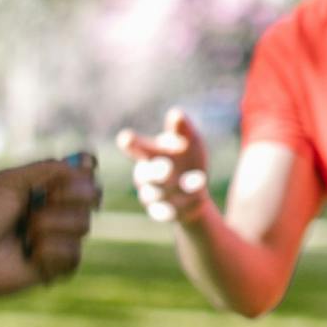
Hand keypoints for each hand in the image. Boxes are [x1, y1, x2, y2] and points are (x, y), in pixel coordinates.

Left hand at [0, 155, 94, 298]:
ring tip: (24, 234)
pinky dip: (46, 251)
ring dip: (47, 225)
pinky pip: (73, 253)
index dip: (82, 172)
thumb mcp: (9, 181)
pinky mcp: (60, 266)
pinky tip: (27, 254)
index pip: (86, 171)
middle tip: (33, 205)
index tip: (60, 176)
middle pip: (93, 193)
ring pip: (83, 224)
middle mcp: (60, 209)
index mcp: (48, 185)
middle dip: (63, 196)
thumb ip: (48, 169)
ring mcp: (62, 236)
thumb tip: (87, 163)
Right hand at [118, 110, 220, 227]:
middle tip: (166, 167)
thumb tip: (176, 114)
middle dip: (157, 172)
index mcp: (150, 154)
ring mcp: (152, 195)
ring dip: (178, 188)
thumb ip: (182, 130)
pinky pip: (168, 212)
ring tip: (200, 181)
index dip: (131, 144)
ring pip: (158, 194)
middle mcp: (146, 175)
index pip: (136, 147)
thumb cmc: (188, 158)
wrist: (194, 191)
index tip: (125, 137)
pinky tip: (198, 198)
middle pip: (146, 175)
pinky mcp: (161, 212)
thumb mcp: (191, 141)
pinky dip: (184, 204)